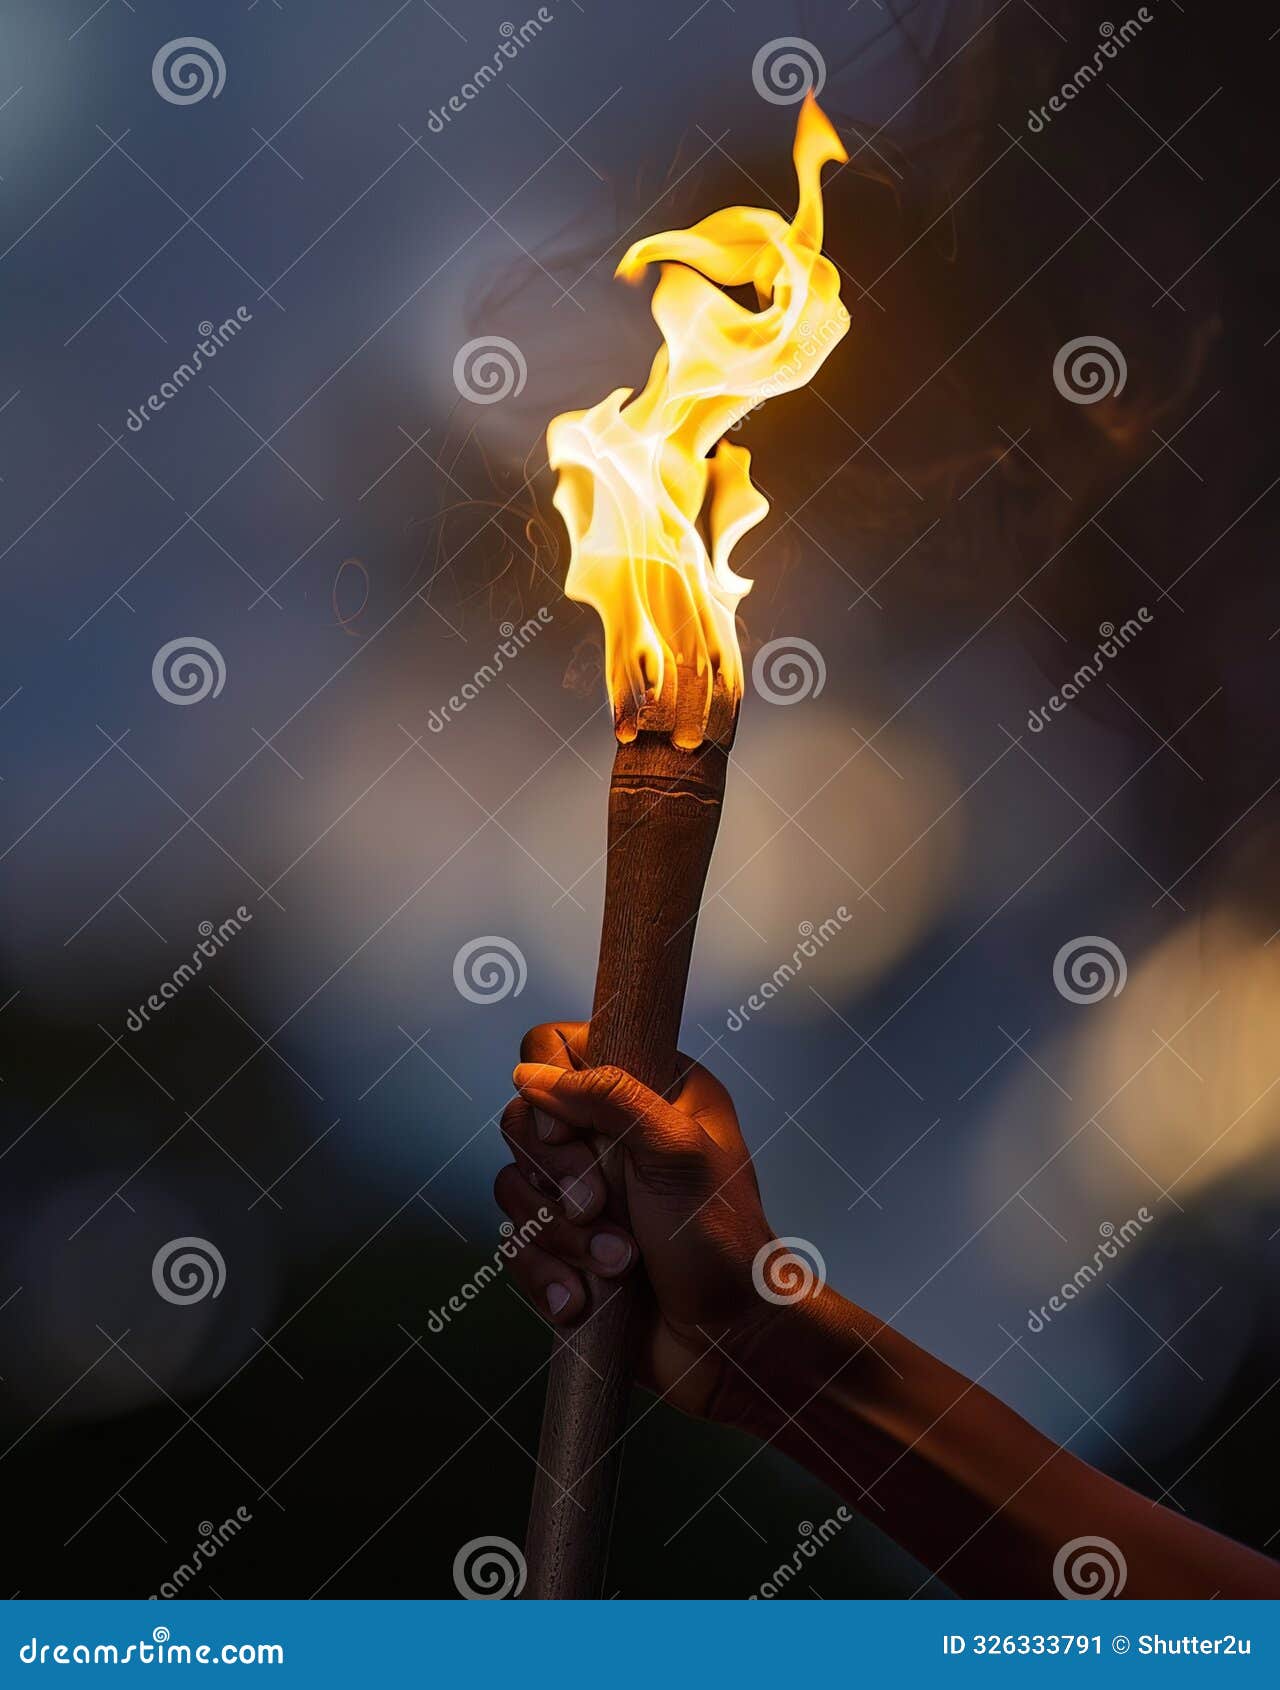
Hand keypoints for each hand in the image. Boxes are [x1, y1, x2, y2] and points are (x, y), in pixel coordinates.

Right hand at [494, 1021, 776, 1418]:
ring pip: (516, 1186)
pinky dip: (546, 1274)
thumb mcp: (676, 1153)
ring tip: (617, 1264)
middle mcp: (613, 1132)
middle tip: (600, 1208)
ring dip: (561, 1236)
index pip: (557, 1047)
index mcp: (650, 1088)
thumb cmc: (722, 1243)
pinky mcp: (568, 1245)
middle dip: (557, 1178)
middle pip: (523, 1120)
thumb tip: (530, 1074)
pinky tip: (583, 1299)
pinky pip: (518, 1244)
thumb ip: (608, 1098)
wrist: (730, 1343)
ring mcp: (587, 1190)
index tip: (570, 1134)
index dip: (548, 1090)